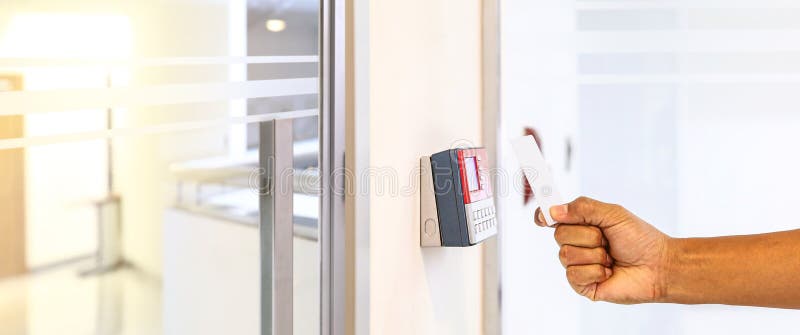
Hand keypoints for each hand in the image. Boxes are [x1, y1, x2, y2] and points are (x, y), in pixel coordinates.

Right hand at [535, 197, 671, 303]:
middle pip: (559, 234)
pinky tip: (609, 272)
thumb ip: (582, 208)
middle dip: (586, 235)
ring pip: (565, 254)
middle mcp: (576, 244)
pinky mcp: (582, 285)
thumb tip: (552, 211)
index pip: (552, 217)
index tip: (544, 217)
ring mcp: (577, 264)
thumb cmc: (639, 239)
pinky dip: (595, 271)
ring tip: (610, 257)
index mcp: (580, 224)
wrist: (658, 266)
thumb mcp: (612, 214)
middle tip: (606, 239)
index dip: (544, 216)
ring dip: (594, 254)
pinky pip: (573, 274)